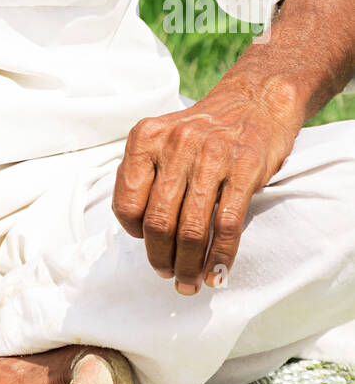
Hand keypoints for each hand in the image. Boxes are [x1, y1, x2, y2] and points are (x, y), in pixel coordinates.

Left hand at [111, 80, 301, 292]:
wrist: (255, 100)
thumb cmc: (205, 130)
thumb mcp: (164, 138)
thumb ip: (147, 174)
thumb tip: (137, 230)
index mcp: (146, 137)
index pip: (127, 202)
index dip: (135, 234)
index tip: (148, 245)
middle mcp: (174, 144)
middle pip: (157, 222)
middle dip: (161, 259)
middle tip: (169, 275)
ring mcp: (210, 156)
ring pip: (191, 229)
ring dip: (189, 265)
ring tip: (191, 282)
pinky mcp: (243, 168)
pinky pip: (226, 224)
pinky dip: (220, 257)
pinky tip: (217, 273)